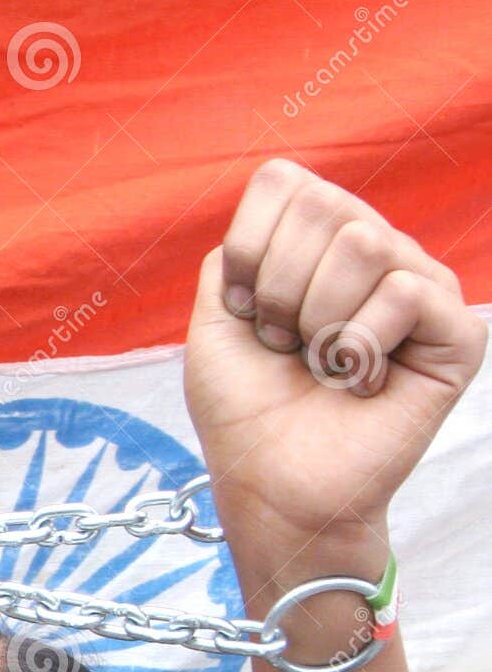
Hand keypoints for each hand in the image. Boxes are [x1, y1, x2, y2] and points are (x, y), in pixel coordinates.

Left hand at [183, 158, 485, 554]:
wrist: (275, 491)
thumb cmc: (246, 417)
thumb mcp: (215, 320)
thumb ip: (237, 248)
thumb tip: (286, 204)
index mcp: (319, 244)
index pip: (282, 181)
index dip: (248, 251)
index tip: (246, 316)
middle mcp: (375, 253)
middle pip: (322, 204)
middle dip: (280, 291)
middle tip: (287, 348)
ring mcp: (420, 289)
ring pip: (365, 242)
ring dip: (320, 320)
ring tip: (324, 366)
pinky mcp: (457, 334)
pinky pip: (405, 293)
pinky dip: (362, 348)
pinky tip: (361, 385)